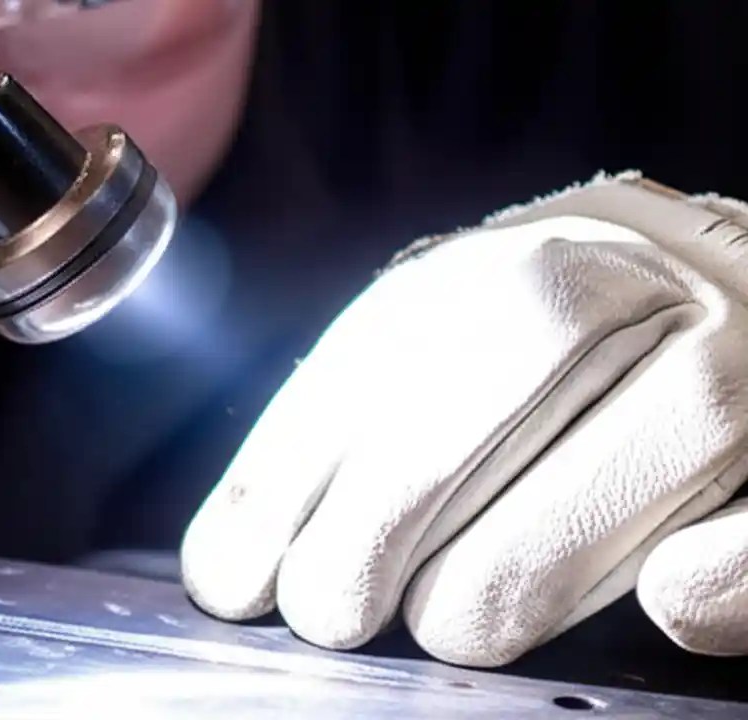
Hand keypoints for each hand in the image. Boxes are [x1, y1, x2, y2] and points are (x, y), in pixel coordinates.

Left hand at [182, 173, 747, 666]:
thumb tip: (242, 550)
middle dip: (368, 538)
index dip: (280, 484)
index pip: (369, 363)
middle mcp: (621, 280)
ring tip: (452, 621)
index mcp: (506, 258)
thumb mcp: (449, 341)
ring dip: (504, 580)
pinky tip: (654, 599)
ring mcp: (734, 354)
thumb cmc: (564, 344)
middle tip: (330, 614)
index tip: (229, 576)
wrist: (730, 285)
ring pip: (604, 472)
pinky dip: (702, 583)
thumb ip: (364, 416)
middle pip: (466, 409)